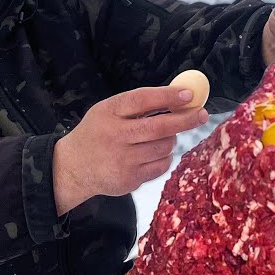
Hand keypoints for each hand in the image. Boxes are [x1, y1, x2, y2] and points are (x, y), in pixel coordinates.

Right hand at [53, 86, 208, 214]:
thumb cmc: (97, 134)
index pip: (142, 100)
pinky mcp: (129, 180)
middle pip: (158, 127)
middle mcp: (114, 136)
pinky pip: (160, 166)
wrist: (73, 168)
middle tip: (201, 114)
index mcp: (108, 112)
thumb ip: (137, 104)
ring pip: (163, 147)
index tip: (189, 94)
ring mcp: (122, 160)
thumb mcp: (107, 111)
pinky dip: (163, 158)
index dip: (167, 96)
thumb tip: (179, 96)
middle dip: (185, 119)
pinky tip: (151, 155)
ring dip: (170, 140)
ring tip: (161, 138)